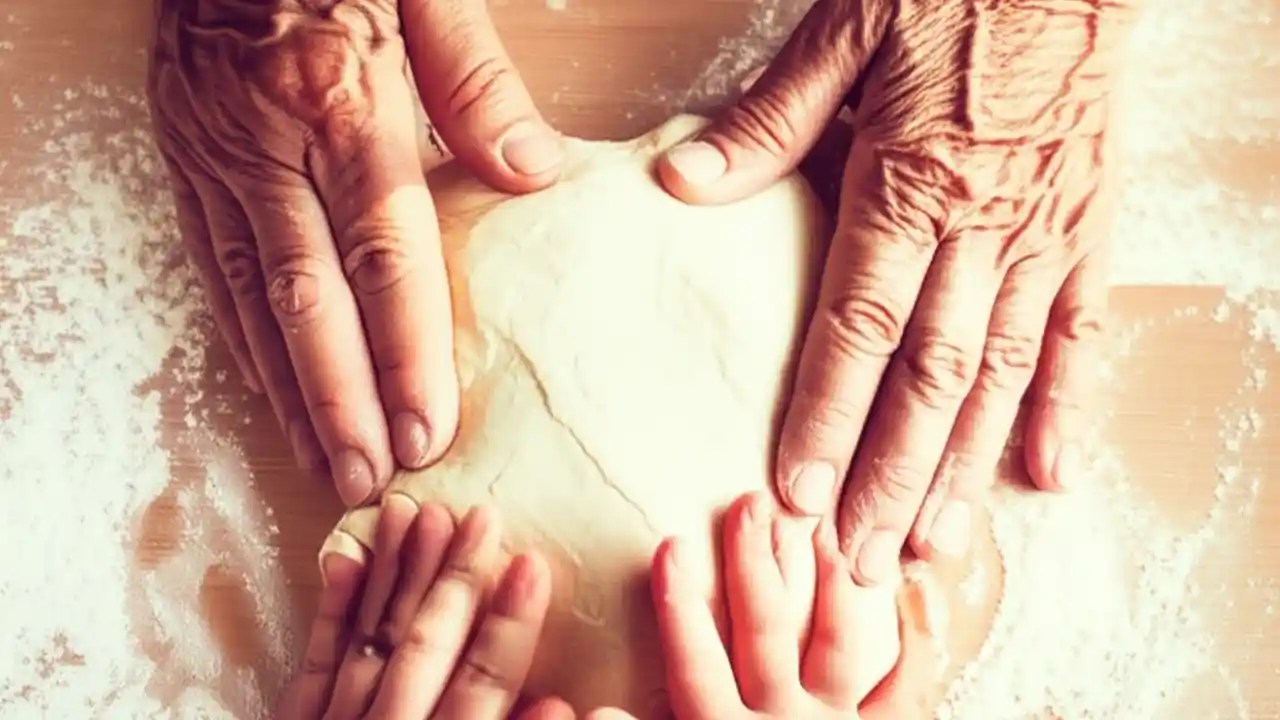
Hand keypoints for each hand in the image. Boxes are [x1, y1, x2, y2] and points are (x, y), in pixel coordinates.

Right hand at [149, 0, 563, 504]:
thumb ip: (479, 83)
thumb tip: (532, 176)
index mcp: (340, 97)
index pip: (384, 248)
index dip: (405, 348)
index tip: (427, 426)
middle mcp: (267, 139)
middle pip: (310, 293)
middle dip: (341, 397)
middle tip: (370, 477)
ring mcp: (216, 154)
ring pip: (254, 293)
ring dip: (289, 387)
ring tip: (323, 459)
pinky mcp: (187, 159)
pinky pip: (215, 265)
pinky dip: (245, 337)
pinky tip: (272, 389)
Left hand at [277, 498, 569, 718]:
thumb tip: (559, 703)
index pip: (483, 685)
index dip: (510, 625)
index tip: (532, 564)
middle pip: (424, 648)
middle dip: (454, 578)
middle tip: (480, 514)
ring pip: (369, 642)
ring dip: (395, 574)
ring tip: (414, 510)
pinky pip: (312, 666)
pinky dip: (330, 611)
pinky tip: (346, 557)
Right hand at [586, 492, 937, 719]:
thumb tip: (592, 715)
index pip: (696, 669)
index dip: (680, 611)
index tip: (669, 548)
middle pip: (767, 633)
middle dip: (754, 567)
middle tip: (749, 507)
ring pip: (838, 641)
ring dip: (827, 580)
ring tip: (820, 524)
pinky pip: (913, 684)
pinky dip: (921, 636)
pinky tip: (921, 587)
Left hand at [658, 0, 1138, 582]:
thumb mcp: (845, 32)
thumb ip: (768, 120)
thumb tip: (682, 183)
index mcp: (908, 184)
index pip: (857, 329)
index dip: (825, 420)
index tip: (794, 495)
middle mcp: (980, 228)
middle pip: (929, 378)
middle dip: (889, 478)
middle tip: (855, 560)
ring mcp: (1043, 237)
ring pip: (1002, 375)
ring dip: (966, 468)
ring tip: (932, 546)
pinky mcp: (1091, 232)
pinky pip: (1082, 334)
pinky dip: (1067, 407)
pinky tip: (1048, 472)